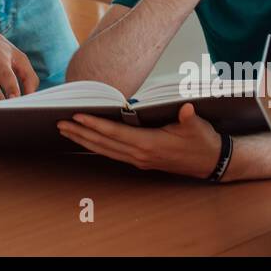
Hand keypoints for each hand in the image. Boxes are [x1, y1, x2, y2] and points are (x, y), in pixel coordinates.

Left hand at [57, 102, 220, 177]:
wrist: (212, 162)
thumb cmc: (202, 141)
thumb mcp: (197, 126)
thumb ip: (188, 117)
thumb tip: (186, 108)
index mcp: (150, 144)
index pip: (116, 133)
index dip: (96, 125)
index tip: (77, 117)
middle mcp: (140, 154)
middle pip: (104, 144)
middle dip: (80, 133)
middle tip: (59, 123)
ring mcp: (139, 160)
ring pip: (105, 150)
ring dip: (84, 141)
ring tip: (65, 131)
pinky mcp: (140, 161)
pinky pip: (112, 153)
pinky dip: (96, 146)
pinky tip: (85, 140)